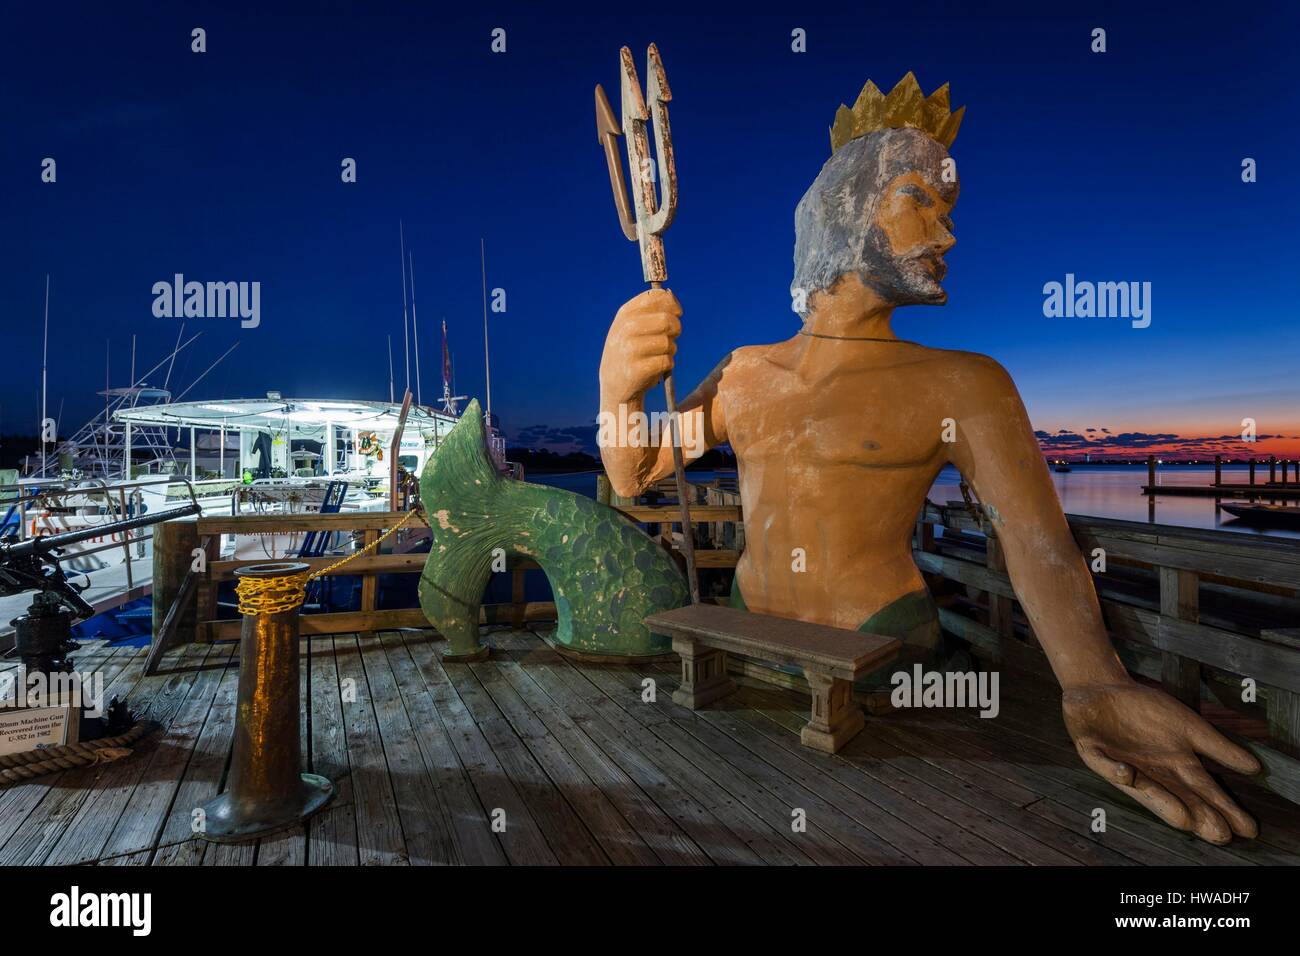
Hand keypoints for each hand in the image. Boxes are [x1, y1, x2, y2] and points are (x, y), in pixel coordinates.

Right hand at [599, 288, 680, 405]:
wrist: (615, 388)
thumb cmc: (630, 353)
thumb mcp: (631, 328)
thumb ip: (649, 311)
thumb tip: (673, 300)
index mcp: (624, 314)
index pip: (655, 297)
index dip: (672, 303)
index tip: (677, 312)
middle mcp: (625, 329)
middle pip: (666, 320)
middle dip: (676, 329)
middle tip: (673, 337)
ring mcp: (630, 349)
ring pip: (668, 343)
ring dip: (671, 350)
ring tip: (660, 355)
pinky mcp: (637, 369)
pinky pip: (667, 361)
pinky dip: (667, 365)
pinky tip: (657, 369)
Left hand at [1062, 679, 1261, 843]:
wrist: (1104, 688)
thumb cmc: (1146, 710)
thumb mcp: (1188, 726)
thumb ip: (1217, 747)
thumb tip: (1255, 768)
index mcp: (1175, 766)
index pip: (1203, 791)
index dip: (1222, 808)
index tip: (1245, 829)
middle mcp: (1151, 772)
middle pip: (1177, 796)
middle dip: (1197, 815)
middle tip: (1218, 834)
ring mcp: (1122, 764)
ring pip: (1142, 787)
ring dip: (1160, 801)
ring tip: (1184, 819)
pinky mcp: (1093, 753)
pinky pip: (1103, 763)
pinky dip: (1114, 770)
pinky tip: (1127, 773)